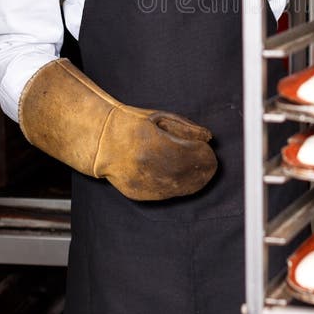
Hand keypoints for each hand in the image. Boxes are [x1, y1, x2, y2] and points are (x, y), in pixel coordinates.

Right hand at [19, 59, 215, 199]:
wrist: (100, 141)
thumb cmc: (131, 124)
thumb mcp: (159, 118)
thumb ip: (186, 128)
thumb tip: (208, 137)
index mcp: (153, 144)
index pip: (190, 155)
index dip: (205, 155)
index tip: (211, 151)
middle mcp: (147, 166)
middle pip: (187, 174)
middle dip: (203, 170)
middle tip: (212, 166)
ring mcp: (142, 183)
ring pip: (179, 189)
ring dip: (196, 183)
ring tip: (204, 175)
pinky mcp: (139, 194)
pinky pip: (166, 195)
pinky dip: (180, 189)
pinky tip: (187, 182)